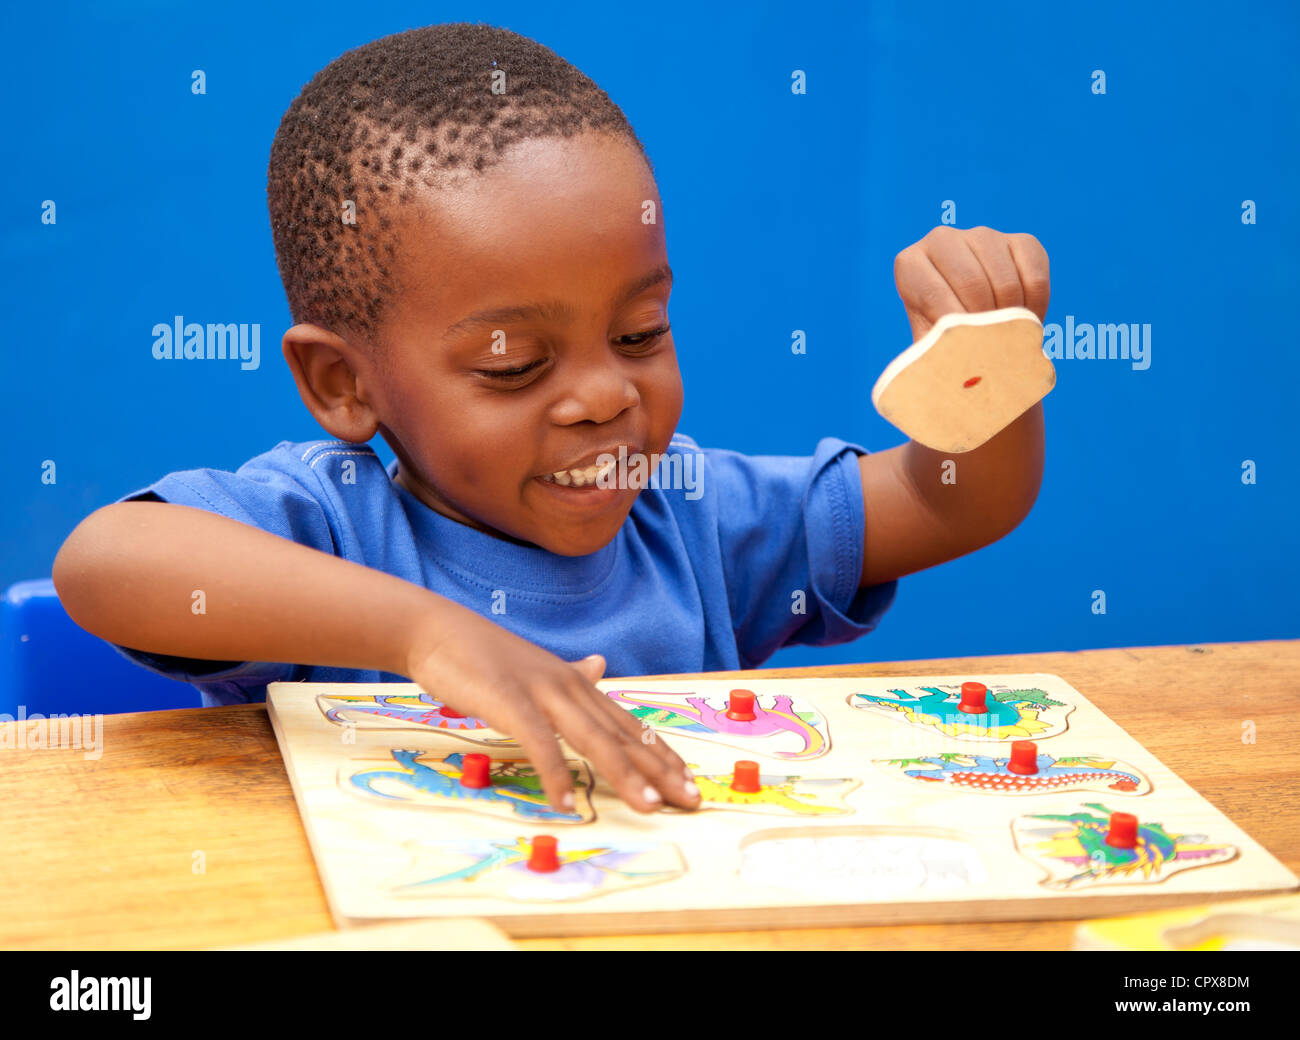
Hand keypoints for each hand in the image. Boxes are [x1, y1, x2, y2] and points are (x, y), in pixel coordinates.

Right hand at [405, 606, 699, 814]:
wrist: (440, 632)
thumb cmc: (486, 657)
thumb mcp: (539, 668)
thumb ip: (573, 676)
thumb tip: (601, 664)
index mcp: (578, 684)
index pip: (629, 725)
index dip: (661, 754)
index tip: (688, 782)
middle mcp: (570, 688)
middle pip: (623, 735)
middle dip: (659, 770)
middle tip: (690, 800)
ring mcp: (542, 692)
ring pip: (593, 739)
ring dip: (624, 776)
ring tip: (649, 807)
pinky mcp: (510, 701)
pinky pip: (539, 743)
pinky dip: (555, 774)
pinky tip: (566, 803)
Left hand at [893, 226, 1049, 341]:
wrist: (972, 328)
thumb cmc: (943, 339)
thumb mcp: (929, 346)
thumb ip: (935, 348)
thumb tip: (953, 363)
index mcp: (910, 263)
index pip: (933, 293)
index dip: (954, 327)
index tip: (966, 349)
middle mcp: (943, 240)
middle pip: (972, 282)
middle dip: (984, 321)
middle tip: (990, 347)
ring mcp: (983, 236)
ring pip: (1006, 282)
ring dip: (1010, 318)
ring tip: (1005, 338)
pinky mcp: (1022, 241)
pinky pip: (1036, 278)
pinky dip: (1035, 308)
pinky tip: (1024, 323)